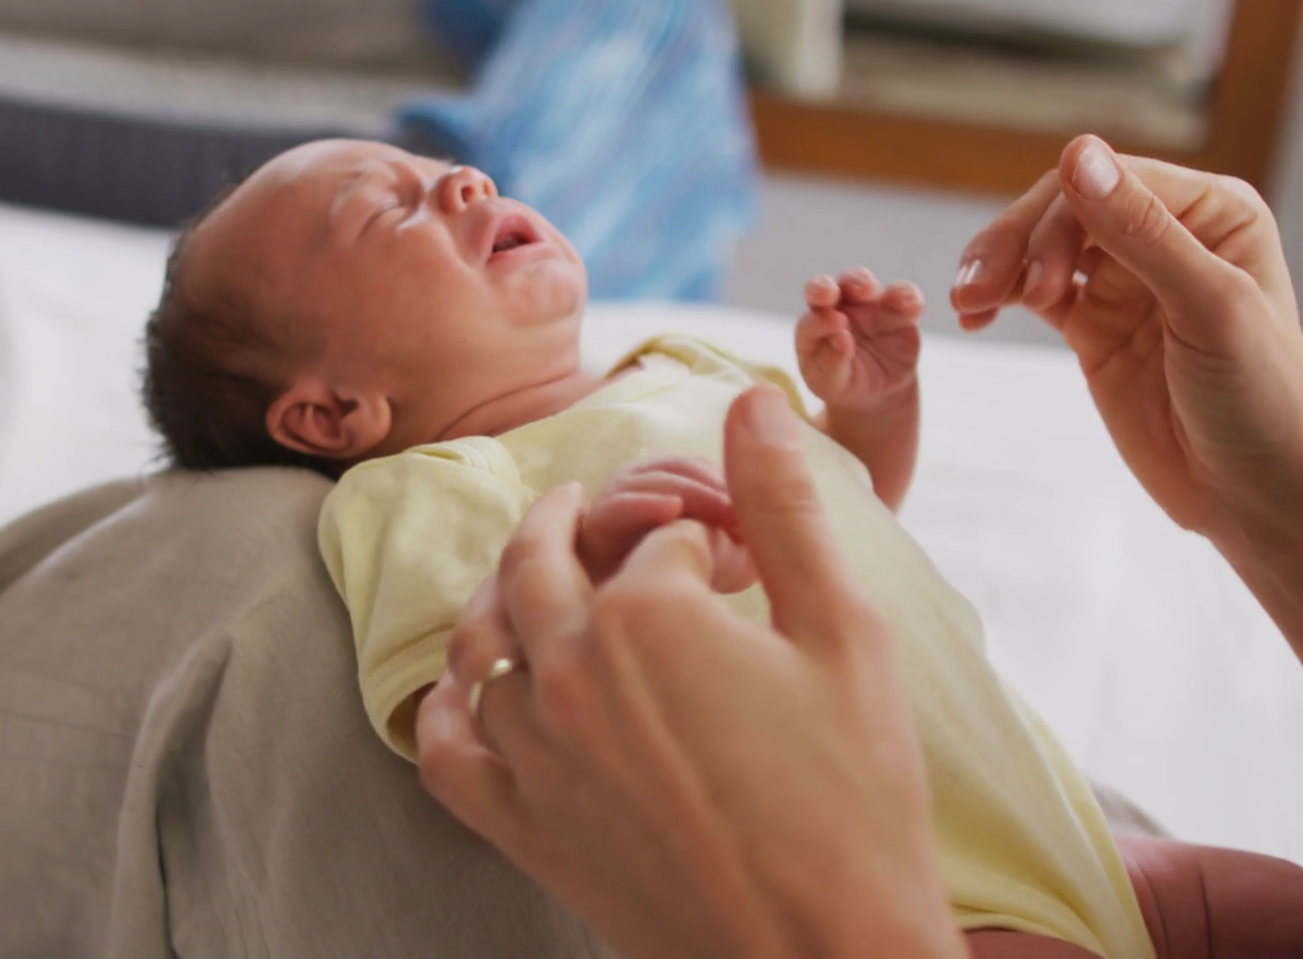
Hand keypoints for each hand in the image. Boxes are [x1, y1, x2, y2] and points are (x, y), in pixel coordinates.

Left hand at [418, 386, 963, 958]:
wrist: (822, 954)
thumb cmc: (856, 799)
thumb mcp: (843, 633)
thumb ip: (783, 506)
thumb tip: (752, 399)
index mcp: (648, 614)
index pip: (656, 539)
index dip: (699, 538)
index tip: (736, 561)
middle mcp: (570, 671)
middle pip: (543, 564)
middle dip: (570, 524)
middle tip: (586, 509)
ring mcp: (535, 753)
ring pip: (484, 645)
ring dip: (503, 597)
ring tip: (529, 579)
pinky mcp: (522, 827)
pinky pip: (447, 752)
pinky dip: (447, 708)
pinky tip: (468, 690)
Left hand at [796, 268, 924, 412]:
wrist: (879, 391)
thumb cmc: (844, 383)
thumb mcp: (831, 383)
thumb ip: (831, 362)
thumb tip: (841, 338)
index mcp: (814, 326)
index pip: (811, 318)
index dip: (820, 320)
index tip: (834, 325)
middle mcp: (836, 308)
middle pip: (828, 287)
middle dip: (827, 286)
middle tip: (831, 292)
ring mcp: (867, 305)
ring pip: (862, 283)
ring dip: (864, 283)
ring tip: (869, 292)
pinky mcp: (898, 310)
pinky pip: (904, 296)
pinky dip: (908, 297)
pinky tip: (913, 306)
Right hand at [950, 135, 1302, 542]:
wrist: (1260, 497)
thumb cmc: (1263, 402)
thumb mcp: (1210, 308)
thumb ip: (1143, 232)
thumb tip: (1077, 154)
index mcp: (1214, 213)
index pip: (1113, 181)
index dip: (1061, 217)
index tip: (1032, 281)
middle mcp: (1169, 236)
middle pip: (1066, 208)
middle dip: (1018, 244)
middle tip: (982, 294)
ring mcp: (1128, 283)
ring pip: (1041, 247)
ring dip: (998, 267)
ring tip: (969, 305)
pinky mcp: (1095, 327)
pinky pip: (1032, 292)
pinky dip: (998, 297)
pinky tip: (975, 316)